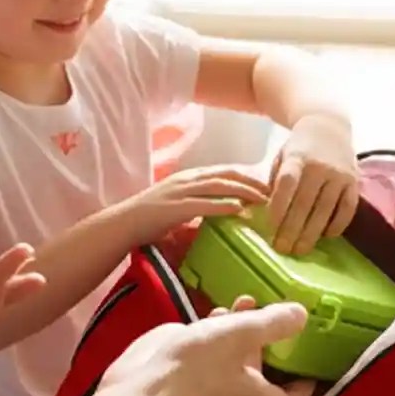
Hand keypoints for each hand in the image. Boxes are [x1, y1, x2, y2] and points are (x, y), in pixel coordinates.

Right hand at [101, 297, 315, 395]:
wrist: (142, 383)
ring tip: (244, 302)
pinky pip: (208, 347)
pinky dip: (215, 328)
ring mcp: (206, 380)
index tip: (309, 373)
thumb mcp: (241, 334)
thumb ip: (272, 324)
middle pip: (258, 372)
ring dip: (240, 329)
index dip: (301, 392)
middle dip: (266, 343)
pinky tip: (213, 310)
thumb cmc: (197, 364)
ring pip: (232, 355)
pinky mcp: (184, 367)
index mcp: (251, 393)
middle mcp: (231, 391)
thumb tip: (302, 316)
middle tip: (273, 317)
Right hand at [122, 166, 268, 246]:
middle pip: (226, 175)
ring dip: (244, 191)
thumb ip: (198, 208)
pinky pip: (204, 204)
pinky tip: (239, 209)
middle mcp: (186, 180)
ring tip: (263, 199)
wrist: (122, 224)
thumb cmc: (148, 220)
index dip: (245, 175)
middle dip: (251, 181)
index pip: (223, 171)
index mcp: (188, 178)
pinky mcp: (175, 208)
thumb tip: (219, 217)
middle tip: (272, 190)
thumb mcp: (177, 209)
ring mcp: (180, 192)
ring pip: (219, 186)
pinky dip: (224, 205)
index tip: (265, 184)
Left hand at [268, 114, 359, 254]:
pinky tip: (326, 237)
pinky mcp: (354, 182)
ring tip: (300, 250)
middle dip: (292, 229)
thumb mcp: (281, 157)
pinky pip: (347, 209)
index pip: (287, 184)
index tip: (271, 229)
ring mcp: (339, 174)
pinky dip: (337, 225)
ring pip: (325, 210)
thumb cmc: (299, 148)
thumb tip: (269, 213)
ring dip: (312, 233)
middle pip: (305, 203)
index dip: (279, 207)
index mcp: (297, 158)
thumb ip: (276, 181)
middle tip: (282, 249)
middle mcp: (319, 166)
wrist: (328, 127)